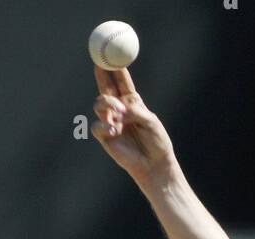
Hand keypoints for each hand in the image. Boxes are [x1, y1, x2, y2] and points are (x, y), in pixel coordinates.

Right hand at [91, 65, 174, 184]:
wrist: (154, 165)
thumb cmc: (157, 142)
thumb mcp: (150, 122)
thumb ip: (135, 112)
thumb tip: (119, 108)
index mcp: (132, 103)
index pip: (121, 82)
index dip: (116, 69)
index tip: (113, 56)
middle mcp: (119, 110)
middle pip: (106, 87)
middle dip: (101, 74)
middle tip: (99, 63)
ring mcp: (111, 122)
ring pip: (99, 104)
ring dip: (107, 104)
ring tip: (119, 112)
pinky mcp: (106, 137)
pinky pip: (98, 126)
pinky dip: (105, 126)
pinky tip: (115, 130)